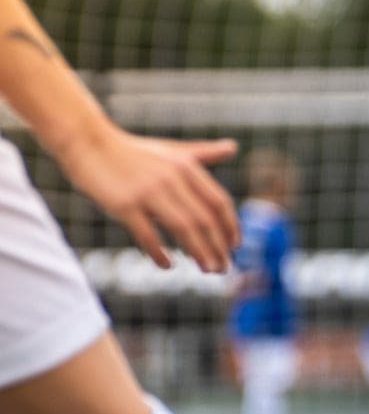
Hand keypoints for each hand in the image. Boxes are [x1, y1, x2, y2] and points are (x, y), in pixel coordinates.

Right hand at [55, 124, 237, 271]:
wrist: (88, 144)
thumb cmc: (132, 151)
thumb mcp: (171, 150)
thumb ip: (203, 153)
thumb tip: (233, 147)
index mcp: (187, 167)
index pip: (219, 202)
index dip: (230, 226)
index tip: (235, 247)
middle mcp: (173, 179)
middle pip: (205, 219)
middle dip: (218, 247)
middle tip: (223, 268)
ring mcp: (148, 192)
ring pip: (183, 227)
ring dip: (199, 252)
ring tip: (208, 269)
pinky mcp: (124, 204)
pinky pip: (147, 234)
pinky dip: (159, 252)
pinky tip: (167, 265)